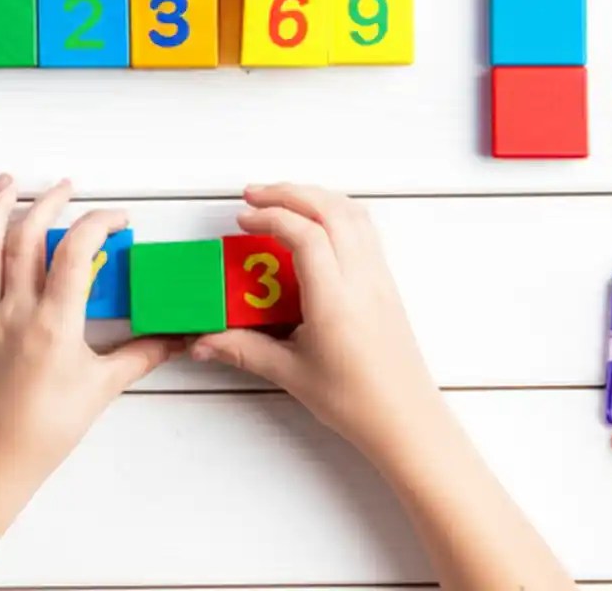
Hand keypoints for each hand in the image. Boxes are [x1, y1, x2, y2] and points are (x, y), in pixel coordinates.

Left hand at [0, 175, 178, 480]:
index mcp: (54, 323)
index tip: (117, 219)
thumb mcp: (103, 388)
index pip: (75, 253)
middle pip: (28, 237)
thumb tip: (179, 337)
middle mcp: (16, 311)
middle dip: (49, 203)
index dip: (98, 224)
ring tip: (10, 181)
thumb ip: (142, 354)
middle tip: (68, 188)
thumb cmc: (48, 427)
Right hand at [192, 184, 436, 452]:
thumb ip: (243, 350)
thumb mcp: (291, 374)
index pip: (305, 235)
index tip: (243, 220)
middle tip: (254, 195)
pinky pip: (364, 230)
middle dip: (289, 192)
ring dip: (315, 197)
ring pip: (352, 213)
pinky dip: (336, 213)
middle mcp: (362, 280)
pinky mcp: (386, 283)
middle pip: (330, 209)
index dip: (271, 217)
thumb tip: (205, 341)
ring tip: (283, 200)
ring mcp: (378, 278)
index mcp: (336, 300)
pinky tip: (316, 225)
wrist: (406, 420)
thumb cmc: (358, 402)